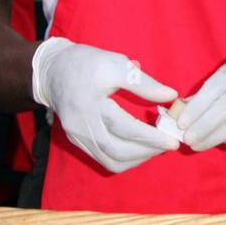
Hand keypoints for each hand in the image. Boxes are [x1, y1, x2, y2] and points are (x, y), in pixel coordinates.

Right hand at [31, 37, 178, 172]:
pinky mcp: (77, 141)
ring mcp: (77, 136)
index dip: (150, 137)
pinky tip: (139, 149)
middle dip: (147, 152)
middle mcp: (82, 125)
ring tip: (157, 148)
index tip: (172, 140)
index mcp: (92, 104)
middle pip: (117, 151)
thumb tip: (170, 96)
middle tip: (168, 145)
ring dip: (136, 160)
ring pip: (110, 161)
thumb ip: (143, 83)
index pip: (125, 128)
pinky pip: (102, 159)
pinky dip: (124, 159)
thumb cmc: (87, 63)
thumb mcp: (116, 64)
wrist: (53, 70)